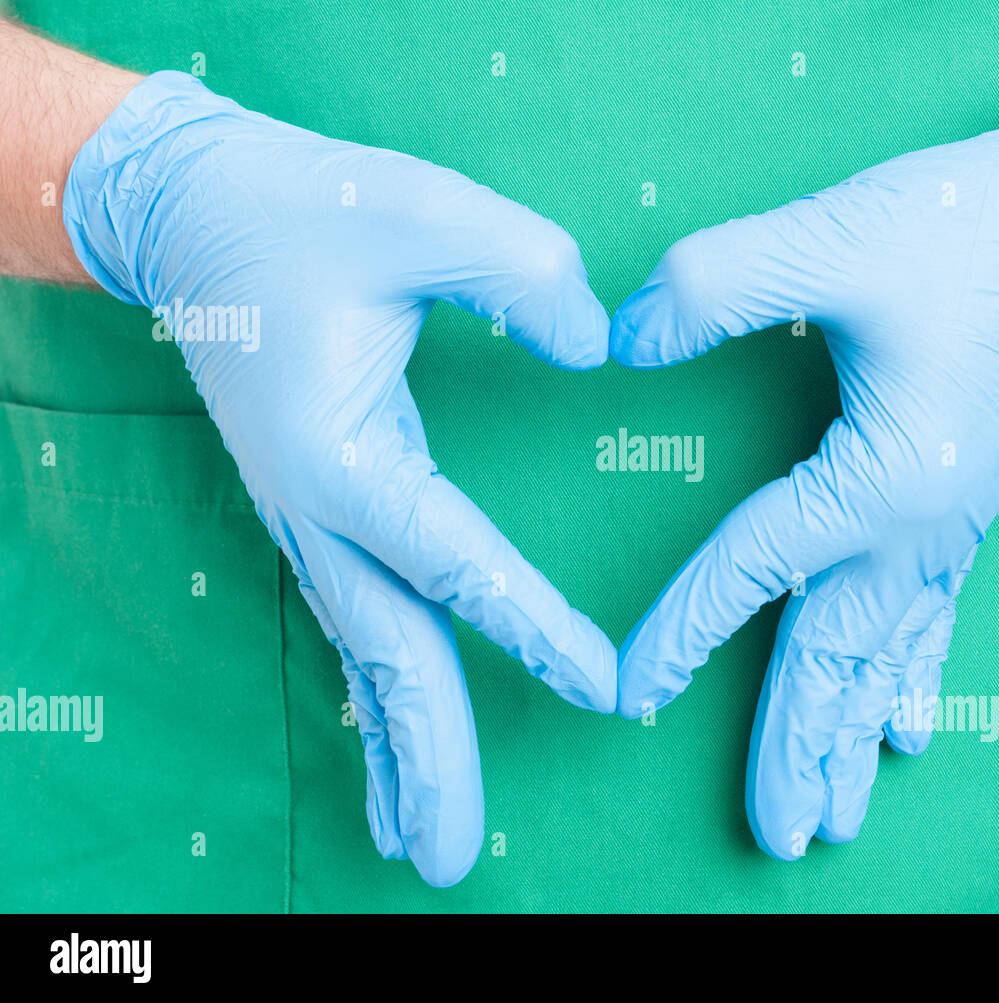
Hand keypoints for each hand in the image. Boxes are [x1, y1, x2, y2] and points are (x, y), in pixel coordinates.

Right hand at [64, 71, 615, 885]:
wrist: (198, 213)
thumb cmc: (308, 208)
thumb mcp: (423, 211)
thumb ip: (523, 274)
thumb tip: (599, 347)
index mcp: (340, 450)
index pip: (452, 558)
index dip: (529, 625)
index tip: (602, 687)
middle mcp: (315, 505)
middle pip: (382, 651)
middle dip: (422, 755)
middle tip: (446, 860)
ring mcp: (307, 516)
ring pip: (359, 652)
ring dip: (392, 748)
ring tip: (416, 841)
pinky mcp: (318, 508)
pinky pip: (353, 619)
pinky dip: (374, 694)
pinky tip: (389, 745)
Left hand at [611, 61, 998, 860]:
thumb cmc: (967, 227)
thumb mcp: (828, 239)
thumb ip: (712, 285)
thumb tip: (624, 337)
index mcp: (881, 477)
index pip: (754, 569)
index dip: (683, 629)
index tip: (628, 693)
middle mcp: (920, 524)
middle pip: (837, 656)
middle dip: (799, 747)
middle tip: (777, 836)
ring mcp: (950, 525)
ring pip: (888, 656)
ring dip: (853, 737)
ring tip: (837, 819)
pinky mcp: (963, 507)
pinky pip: (931, 618)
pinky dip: (909, 677)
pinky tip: (906, 727)